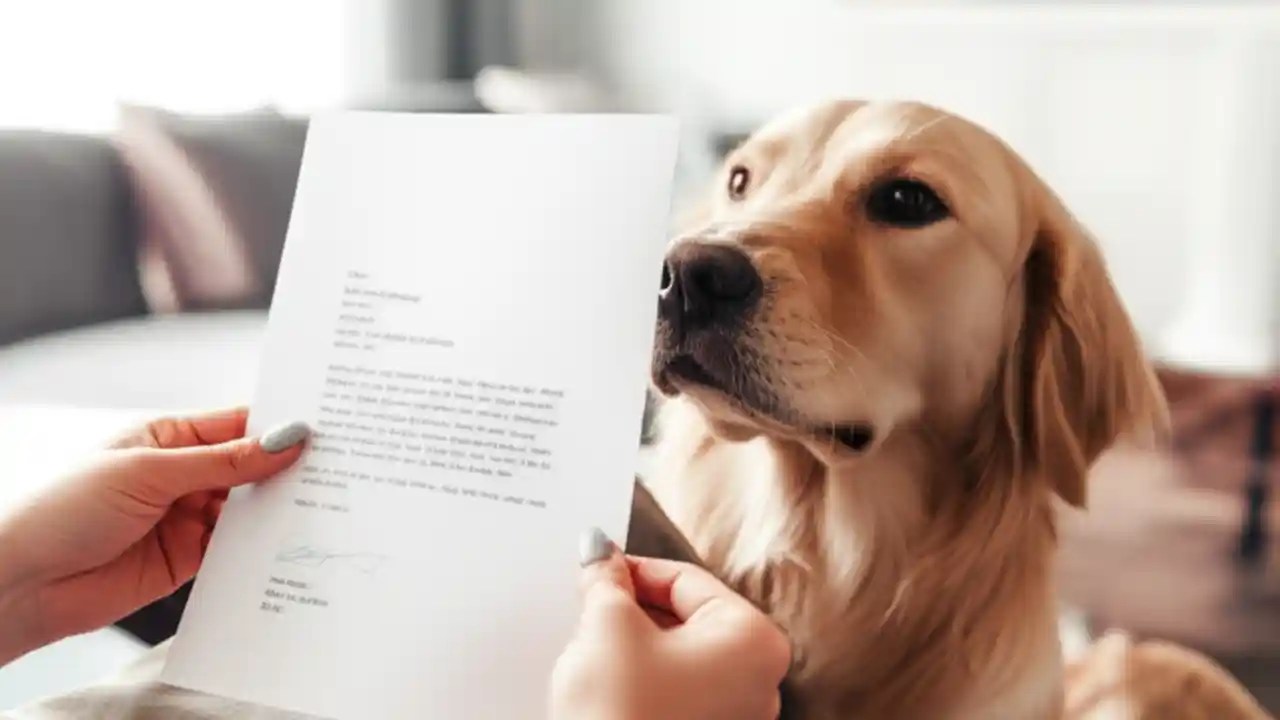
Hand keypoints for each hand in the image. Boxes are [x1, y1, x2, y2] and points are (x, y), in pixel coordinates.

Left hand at [0, 408, 307, 663]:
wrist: (22, 584)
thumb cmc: (65, 509)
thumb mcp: (149, 471)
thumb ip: (223, 461)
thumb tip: (287, 439)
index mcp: (167, 436)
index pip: (237, 424)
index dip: (279, 425)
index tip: (326, 427)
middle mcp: (182, 475)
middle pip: (250, 467)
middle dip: (287, 468)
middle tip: (339, 469)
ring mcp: (186, 518)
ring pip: (249, 509)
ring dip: (279, 509)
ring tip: (325, 506)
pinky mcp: (188, 560)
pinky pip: (236, 550)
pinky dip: (262, 547)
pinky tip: (291, 543)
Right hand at [550, 529, 790, 719]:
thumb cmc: (620, 715)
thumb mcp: (606, 626)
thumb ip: (606, 580)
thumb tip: (601, 553)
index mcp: (755, 640)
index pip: (687, 579)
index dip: (633, 569)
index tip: (597, 567)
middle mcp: (761, 682)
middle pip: (688, 617)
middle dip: (636, 610)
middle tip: (591, 606)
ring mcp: (737, 718)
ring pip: (682, 657)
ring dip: (638, 645)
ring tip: (596, 648)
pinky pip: (680, 692)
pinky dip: (647, 679)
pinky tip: (611, 682)